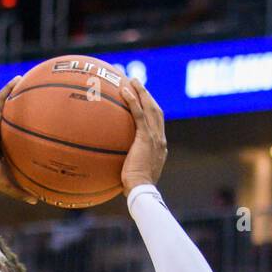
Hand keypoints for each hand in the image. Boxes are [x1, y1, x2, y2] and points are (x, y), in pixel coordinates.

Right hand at [0, 76, 37, 203]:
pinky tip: (19, 78)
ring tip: (28, 80)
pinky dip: (8, 89)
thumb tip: (38, 200)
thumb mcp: (10, 183)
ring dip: (16, 92)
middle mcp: (0, 132)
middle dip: (22, 107)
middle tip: (38, 99)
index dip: (26, 129)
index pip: (17, 135)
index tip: (38, 124)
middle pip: (13, 116)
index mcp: (4, 146)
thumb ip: (22, 190)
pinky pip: (0, 99)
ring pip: (7, 104)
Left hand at [119, 78, 167, 192]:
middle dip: (148, 95)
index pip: (157, 124)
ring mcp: (155, 137)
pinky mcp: (146, 138)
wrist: (141, 190)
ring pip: (151, 108)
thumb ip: (127, 164)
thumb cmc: (134, 188)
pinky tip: (125, 90)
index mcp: (159, 147)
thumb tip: (111, 165)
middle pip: (156, 111)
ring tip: (132, 80)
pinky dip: (133, 101)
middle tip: (137, 83)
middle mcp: (160, 139)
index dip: (151, 110)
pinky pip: (140, 115)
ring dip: (142, 92)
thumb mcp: (133, 174)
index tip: (143, 100)